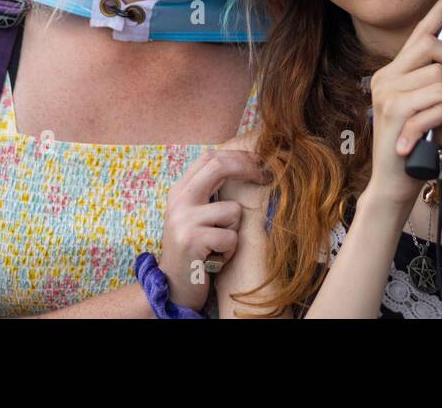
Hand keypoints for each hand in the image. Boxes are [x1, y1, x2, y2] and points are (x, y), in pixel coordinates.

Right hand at [160, 148, 268, 311]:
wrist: (173, 285)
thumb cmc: (195, 249)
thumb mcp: (195, 215)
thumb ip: (210, 191)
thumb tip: (247, 165)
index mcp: (179, 191)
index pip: (210, 157)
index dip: (238, 156)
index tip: (260, 163)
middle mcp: (178, 201)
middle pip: (218, 167)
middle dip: (248, 169)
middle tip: (267, 177)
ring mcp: (183, 219)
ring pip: (233, 210)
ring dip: (235, 230)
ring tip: (220, 244)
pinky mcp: (191, 241)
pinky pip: (231, 237)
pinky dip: (229, 251)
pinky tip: (215, 258)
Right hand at [365, 0, 441, 210]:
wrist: (396, 185)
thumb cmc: (418, 148)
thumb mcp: (435, 106)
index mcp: (393, 74)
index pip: (418, 33)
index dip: (440, 10)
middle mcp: (386, 78)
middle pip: (430, 45)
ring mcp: (388, 92)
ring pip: (439, 73)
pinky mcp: (398, 109)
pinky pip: (440, 96)